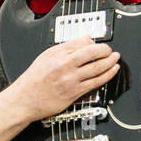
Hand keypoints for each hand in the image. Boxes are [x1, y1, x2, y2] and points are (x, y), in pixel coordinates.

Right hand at [6, 37, 120, 120]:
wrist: (25, 99)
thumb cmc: (34, 80)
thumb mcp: (46, 57)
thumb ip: (65, 48)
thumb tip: (83, 40)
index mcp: (57, 53)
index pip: (81, 41)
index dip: (93, 41)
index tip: (98, 43)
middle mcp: (64, 64)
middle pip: (92, 52)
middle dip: (105, 50)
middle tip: (110, 50)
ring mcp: (70, 79)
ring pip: (96, 67)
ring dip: (110, 61)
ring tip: (115, 58)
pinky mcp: (74, 92)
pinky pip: (95, 82)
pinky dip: (107, 75)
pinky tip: (112, 71)